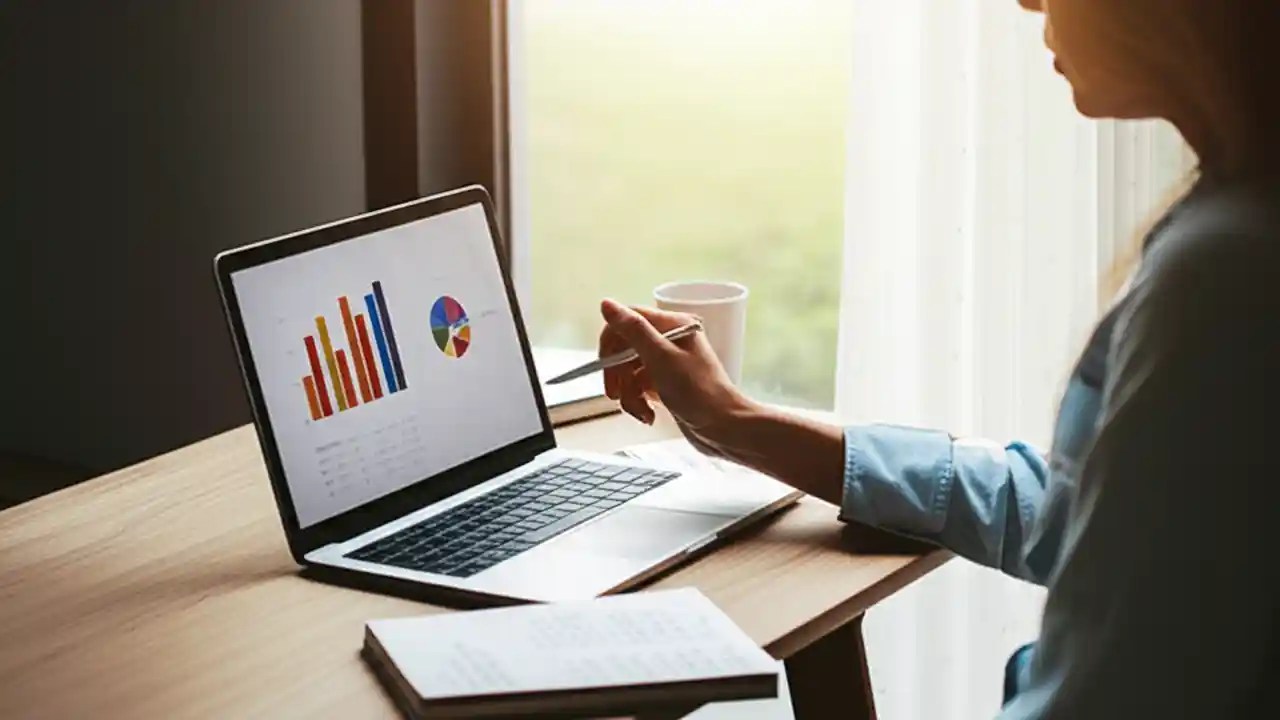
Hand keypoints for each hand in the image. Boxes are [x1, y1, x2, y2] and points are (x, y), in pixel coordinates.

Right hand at [597, 298, 757, 455]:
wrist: (723, 428)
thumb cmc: (698, 392)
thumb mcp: (661, 357)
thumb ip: (633, 329)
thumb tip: (606, 303)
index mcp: (672, 325)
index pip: (627, 321)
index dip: (611, 342)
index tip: (605, 364)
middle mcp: (669, 341)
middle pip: (625, 349)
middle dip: (618, 374)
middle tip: (615, 394)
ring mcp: (668, 364)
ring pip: (629, 372)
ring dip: (629, 394)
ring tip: (641, 411)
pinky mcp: (666, 385)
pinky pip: (639, 389)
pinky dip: (639, 403)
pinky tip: (649, 415)